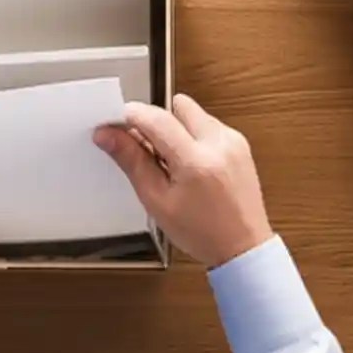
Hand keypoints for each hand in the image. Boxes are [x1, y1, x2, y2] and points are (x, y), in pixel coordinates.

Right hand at [94, 94, 272, 267]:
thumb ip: (132, 162)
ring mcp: (233, 141)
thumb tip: (109, 135)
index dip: (131, 116)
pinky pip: (208, 124)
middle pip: (177, 105)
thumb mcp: (157, 201)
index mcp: (196, 162)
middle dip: (157, 120)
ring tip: (171, 160)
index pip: (156, 119)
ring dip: (176, 127)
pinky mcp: (239, 143)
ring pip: (193, 113)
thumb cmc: (202, 232)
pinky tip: (189, 163)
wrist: (242, 246)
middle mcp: (219, 144)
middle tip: (147, 147)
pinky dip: (193, 135)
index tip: (116, 124)